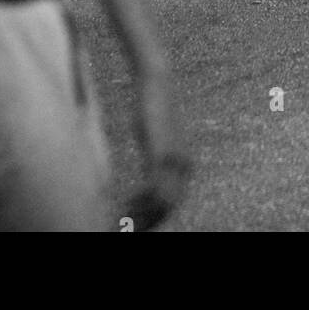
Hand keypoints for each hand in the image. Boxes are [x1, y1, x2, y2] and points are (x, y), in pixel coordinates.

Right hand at [132, 66, 190, 228]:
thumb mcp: (157, 137)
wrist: (158, 81)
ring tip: (122, 222)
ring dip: (141, 216)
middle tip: (125, 228)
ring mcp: (175, 161)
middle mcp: (184, 166)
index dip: (153, 218)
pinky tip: (125, 206)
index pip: (172, 203)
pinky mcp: (162, 153)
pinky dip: (140, 202)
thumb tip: (151, 169)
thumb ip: (157, 157)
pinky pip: (154, 189)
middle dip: (147, 221)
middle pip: (168, 208)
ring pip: (161, 203)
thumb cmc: (153, 107)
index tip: (135, 225)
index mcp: (186, 165)